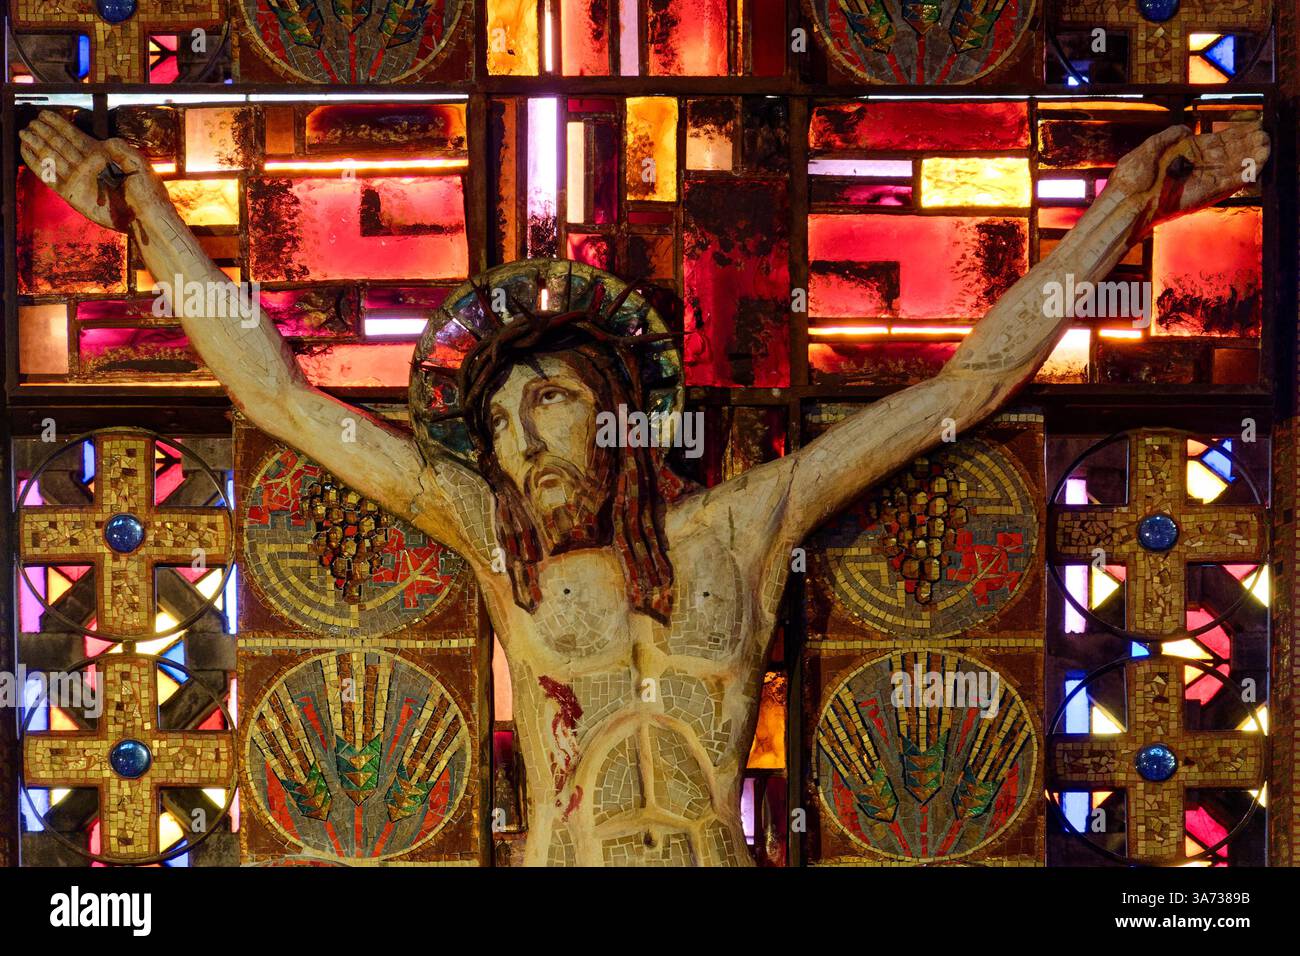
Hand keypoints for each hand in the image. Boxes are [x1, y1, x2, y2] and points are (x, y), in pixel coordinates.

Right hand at [19, 110, 166, 232]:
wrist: (144, 218)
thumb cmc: (146, 191)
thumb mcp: (138, 164)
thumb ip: (121, 148)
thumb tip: (105, 141)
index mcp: (101, 155)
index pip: (74, 135)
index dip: (59, 124)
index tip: (45, 114)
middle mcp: (86, 165)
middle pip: (60, 144)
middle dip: (44, 132)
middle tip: (30, 123)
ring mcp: (78, 178)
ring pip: (52, 157)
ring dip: (38, 145)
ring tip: (24, 133)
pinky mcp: (71, 193)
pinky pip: (50, 177)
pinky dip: (37, 165)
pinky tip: (27, 153)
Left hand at [1109, 118, 1269, 237]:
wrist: (1126, 203)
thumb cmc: (1130, 178)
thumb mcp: (1149, 148)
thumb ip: (1169, 136)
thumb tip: (1186, 129)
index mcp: (1183, 154)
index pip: (1216, 142)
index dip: (1235, 134)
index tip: (1253, 125)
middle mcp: (1196, 167)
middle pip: (1229, 152)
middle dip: (1247, 143)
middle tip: (1266, 134)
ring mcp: (1201, 181)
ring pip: (1232, 167)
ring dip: (1251, 157)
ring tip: (1268, 145)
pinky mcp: (1204, 194)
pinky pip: (1228, 183)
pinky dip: (1244, 173)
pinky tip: (1259, 162)